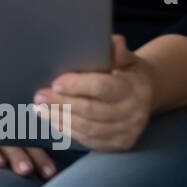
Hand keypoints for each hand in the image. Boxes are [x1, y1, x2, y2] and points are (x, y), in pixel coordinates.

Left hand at [33, 35, 154, 151]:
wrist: (148, 95)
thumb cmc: (129, 72)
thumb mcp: (128, 58)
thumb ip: (119, 52)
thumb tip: (114, 42)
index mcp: (134, 88)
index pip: (102, 87)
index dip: (77, 86)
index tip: (55, 82)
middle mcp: (133, 113)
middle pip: (92, 110)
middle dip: (62, 103)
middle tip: (39, 96)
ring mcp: (127, 131)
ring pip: (88, 128)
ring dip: (61, 119)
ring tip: (40, 109)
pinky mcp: (119, 144)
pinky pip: (90, 140)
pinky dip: (69, 131)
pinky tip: (53, 121)